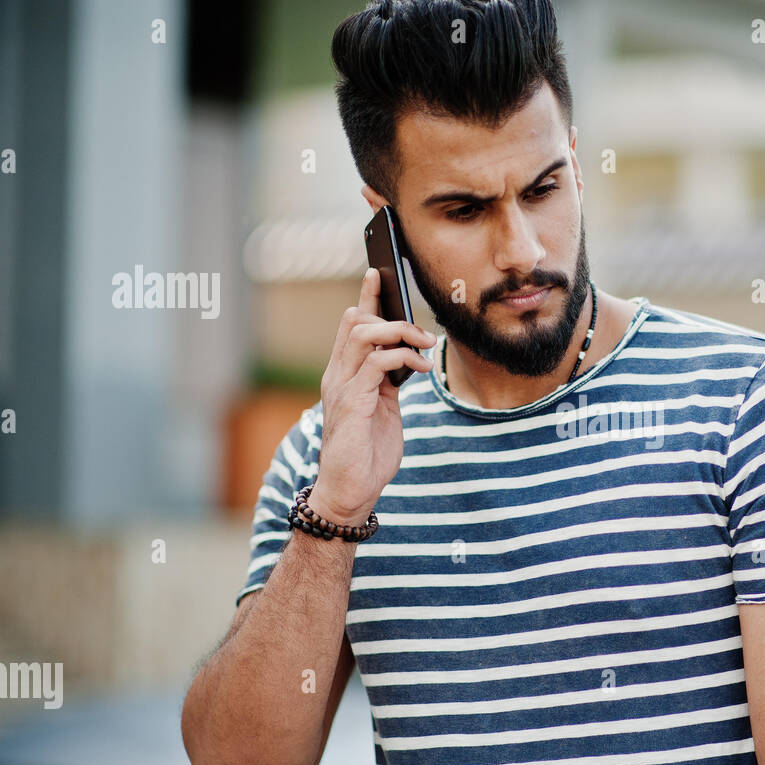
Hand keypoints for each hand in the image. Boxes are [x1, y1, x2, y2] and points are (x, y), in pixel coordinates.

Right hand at [310, 268, 434, 524]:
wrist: (351, 490)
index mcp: (344, 375)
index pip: (352, 325)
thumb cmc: (367, 453)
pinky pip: (377, 363)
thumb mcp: (382, 409)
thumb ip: (387, 382)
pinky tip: (421, 367)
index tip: (379, 273)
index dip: (366, 297)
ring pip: (365, 335)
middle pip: (357, 321)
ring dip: (401, 333)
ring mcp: (342, 387)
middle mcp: (338, 375)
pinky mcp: (352, 402)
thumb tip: (407, 358)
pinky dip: (403, 357)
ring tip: (426, 346)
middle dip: (392, 314)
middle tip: (424, 331)